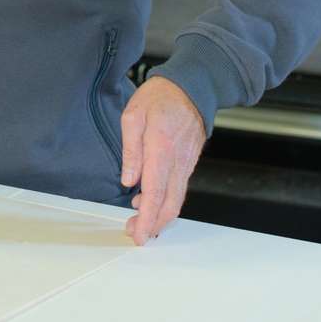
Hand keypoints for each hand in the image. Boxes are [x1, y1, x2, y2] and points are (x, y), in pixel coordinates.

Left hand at [119, 76, 205, 244]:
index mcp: (161, 150)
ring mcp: (186, 164)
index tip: (138, 234)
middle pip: (169, 205)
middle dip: (153, 225)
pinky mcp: (188, 163)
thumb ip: (130, 151)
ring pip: (176, 200)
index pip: (155, 194)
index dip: (147, 219)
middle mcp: (177, 162)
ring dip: (159, 216)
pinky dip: (165, 202)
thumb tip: (128, 181)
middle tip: (134, 233)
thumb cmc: (160, 97)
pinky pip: (178, 189)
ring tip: (138, 220)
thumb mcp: (133, 116)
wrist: (192, 87)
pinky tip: (149, 201)